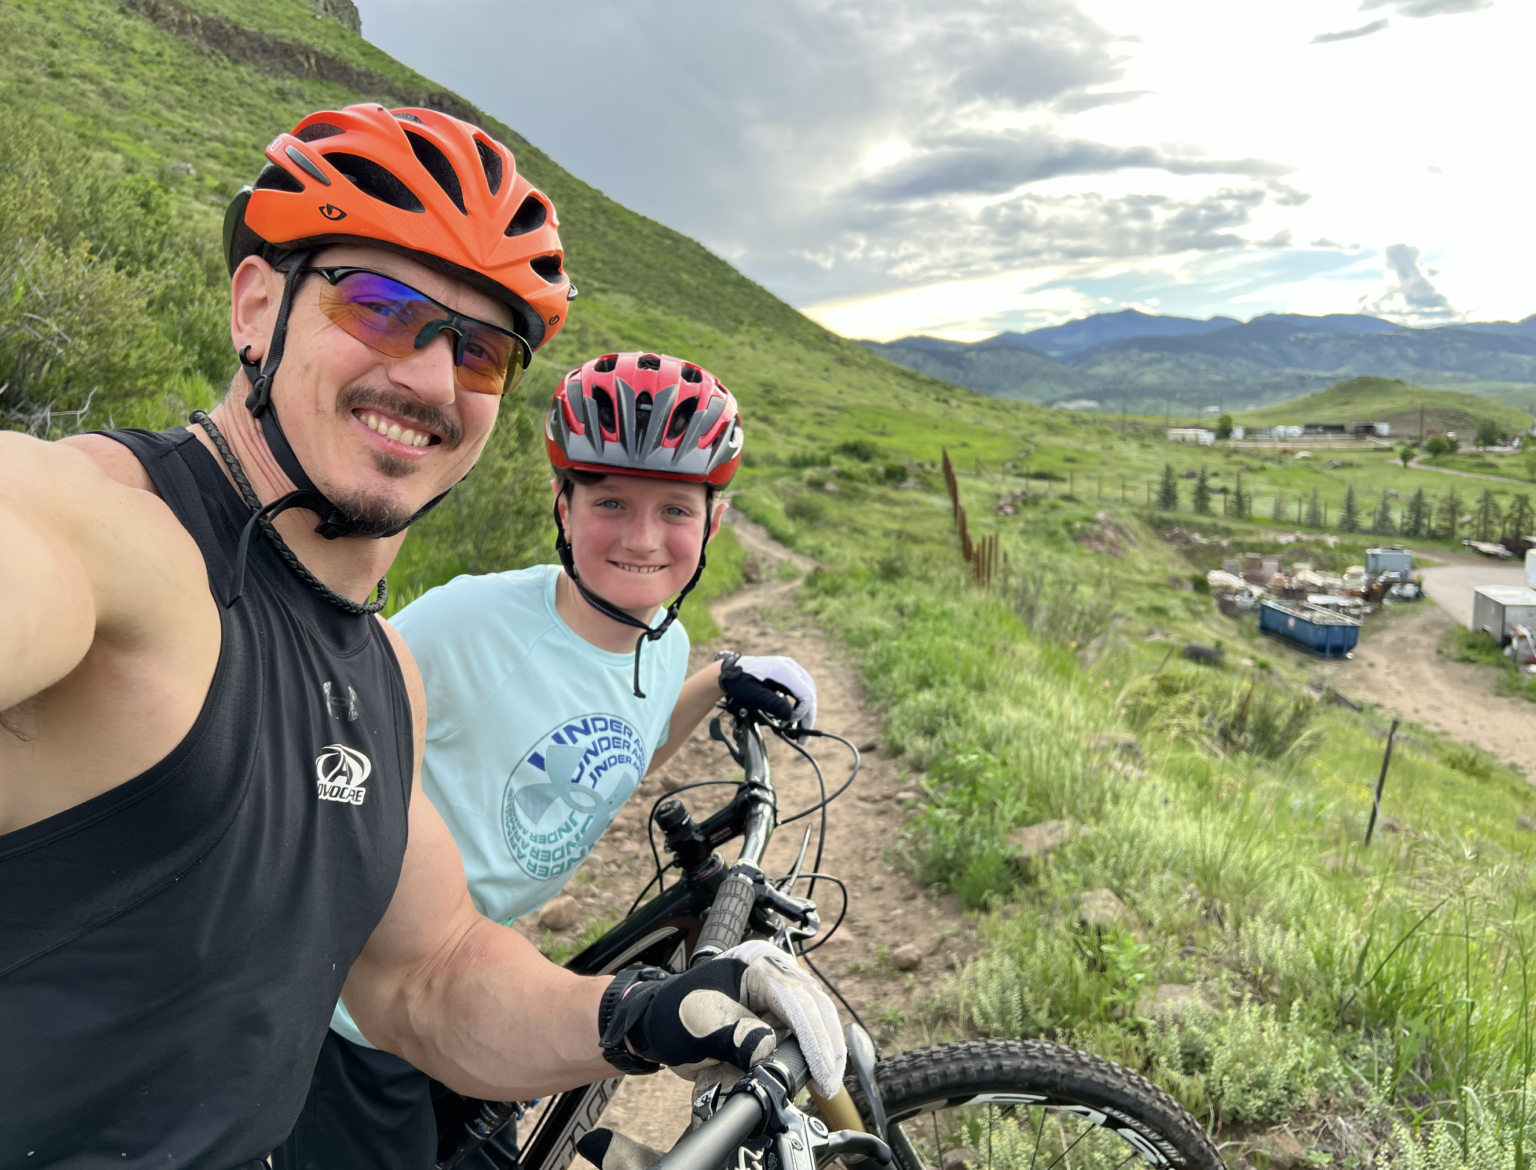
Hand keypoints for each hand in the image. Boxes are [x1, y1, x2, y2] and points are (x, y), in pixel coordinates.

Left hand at [599, 941, 845, 1097]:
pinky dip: (809, 1051)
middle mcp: (773, 974)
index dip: (812, 1037)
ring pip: (814, 1018)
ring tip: (825, 1079)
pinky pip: (800, 1032)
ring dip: (822, 1049)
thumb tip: (767, 1050)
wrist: (657, 1025)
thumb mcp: (700, 1025)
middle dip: (825, 1044)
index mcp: (755, 965)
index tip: (821, 1071)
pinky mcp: (776, 1014)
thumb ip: (736, 1036)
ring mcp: (777, 994)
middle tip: (828, 1081)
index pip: (795, 999)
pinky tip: (815, 1070)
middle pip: (814, 1006)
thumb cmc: (673, 1016)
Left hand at [718, 654, 816, 731]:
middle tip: (802, 738)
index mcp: (783, 670)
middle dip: (807, 716)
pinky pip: (799, 690)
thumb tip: (791, 717)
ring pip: (806, 692)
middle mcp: (790, 667)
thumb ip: (772, 704)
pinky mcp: (787, 675)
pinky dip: (798, 705)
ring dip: (804, 712)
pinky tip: (792, 718)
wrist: (728, 672)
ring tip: (799, 732)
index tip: (789, 724)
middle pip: (809, 693)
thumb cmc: (738, 682)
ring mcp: (789, 669)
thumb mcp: (753, 695)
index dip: (802, 712)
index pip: (806, 693)